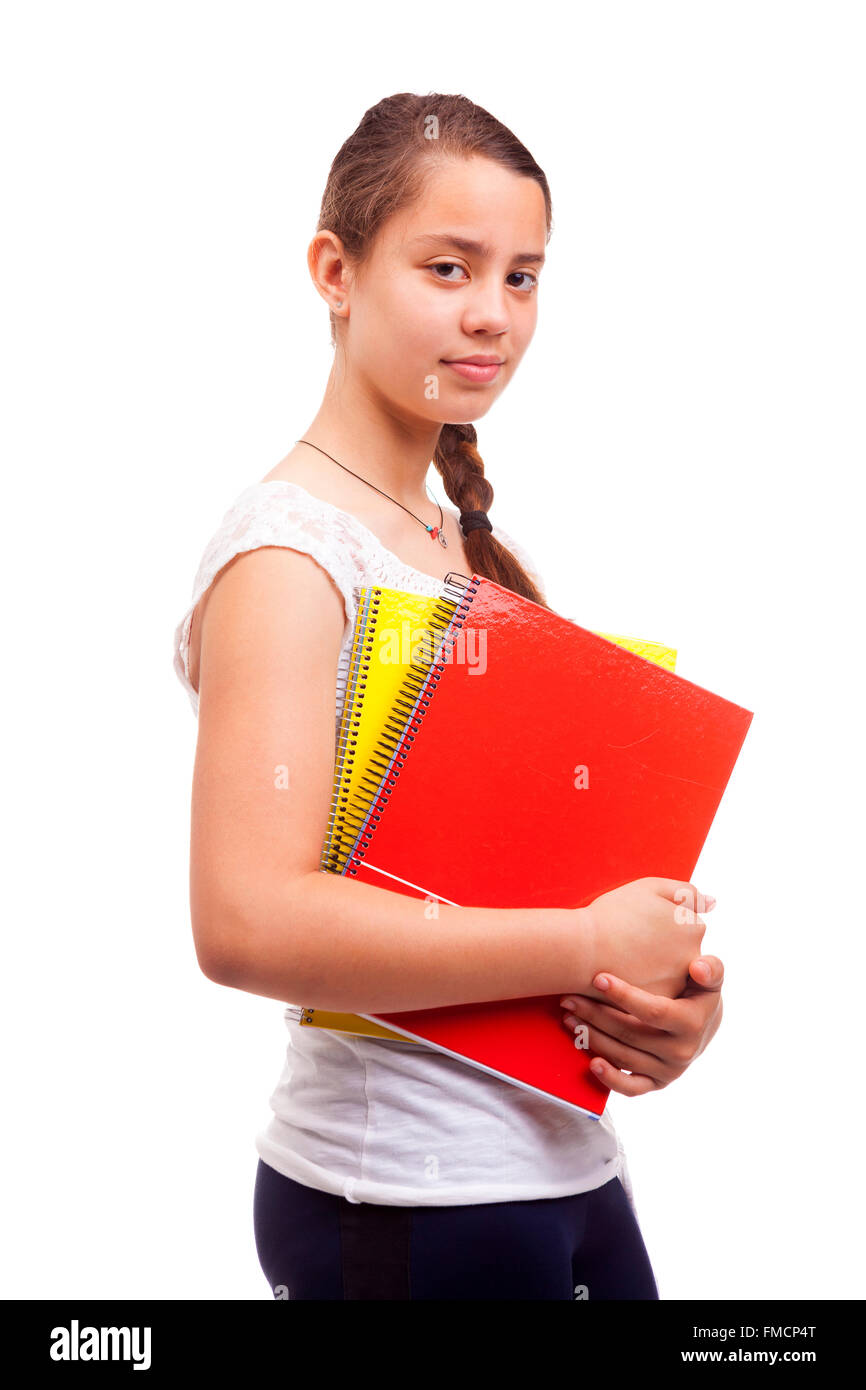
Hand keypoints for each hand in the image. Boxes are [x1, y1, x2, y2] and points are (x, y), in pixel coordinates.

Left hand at [559, 955, 724, 1096]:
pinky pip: (631, 1088)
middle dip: (595, 1014)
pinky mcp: (657, 1083)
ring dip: (592, 1037)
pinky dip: (610, 1079)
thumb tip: (697, 967)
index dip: (624, 995)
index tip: (597, 978)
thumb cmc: (699, 993)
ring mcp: (668, 1071)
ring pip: (623, 1056)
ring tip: (568, 1018)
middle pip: (629, 1033)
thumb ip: (710, 969)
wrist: (705, 1026)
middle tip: (568, 997)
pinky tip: (590, 1062)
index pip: (653, 1011)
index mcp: (691, 1023)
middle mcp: (680, 1051)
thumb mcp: (711, 979)